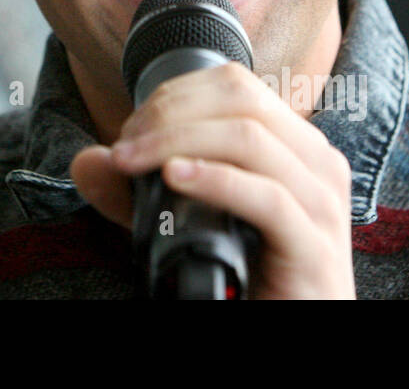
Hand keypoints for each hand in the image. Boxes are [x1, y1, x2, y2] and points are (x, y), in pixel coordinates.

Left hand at [70, 61, 354, 298]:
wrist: (285, 324)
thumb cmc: (245, 270)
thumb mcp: (179, 218)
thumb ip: (132, 189)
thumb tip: (85, 162)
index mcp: (295, 143)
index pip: (235, 84)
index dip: (174, 96)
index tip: (131, 130)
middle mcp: (317, 163)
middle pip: (241, 102)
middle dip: (169, 115)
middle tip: (125, 150)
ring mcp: (322, 204)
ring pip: (249, 139)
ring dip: (177, 142)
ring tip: (132, 163)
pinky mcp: (316, 248)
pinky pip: (269, 197)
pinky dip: (215, 179)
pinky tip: (174, 179)